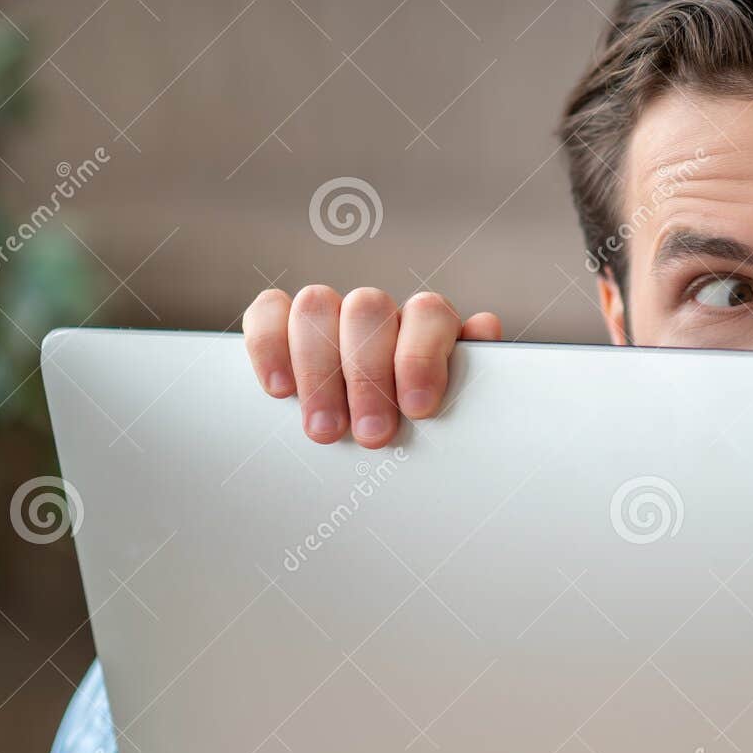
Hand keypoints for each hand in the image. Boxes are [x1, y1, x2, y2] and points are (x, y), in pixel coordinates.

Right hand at [243, 286, 501, 447]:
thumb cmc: (416, 431)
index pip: (426, 312)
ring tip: (325, 431)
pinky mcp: (280, 324)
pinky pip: (269, 310)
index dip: (420, 357)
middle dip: (368, 376)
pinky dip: (269, 345)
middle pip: (367, 308)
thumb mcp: (451, 412)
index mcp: (426, 324)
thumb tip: (484, 327)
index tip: (418, 409)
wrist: (374, 447)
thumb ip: (469, 373)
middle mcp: (378, 312)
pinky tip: (280, 391)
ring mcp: (328, 313)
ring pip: (315, 306)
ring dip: (318, 371)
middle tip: (372, 435)